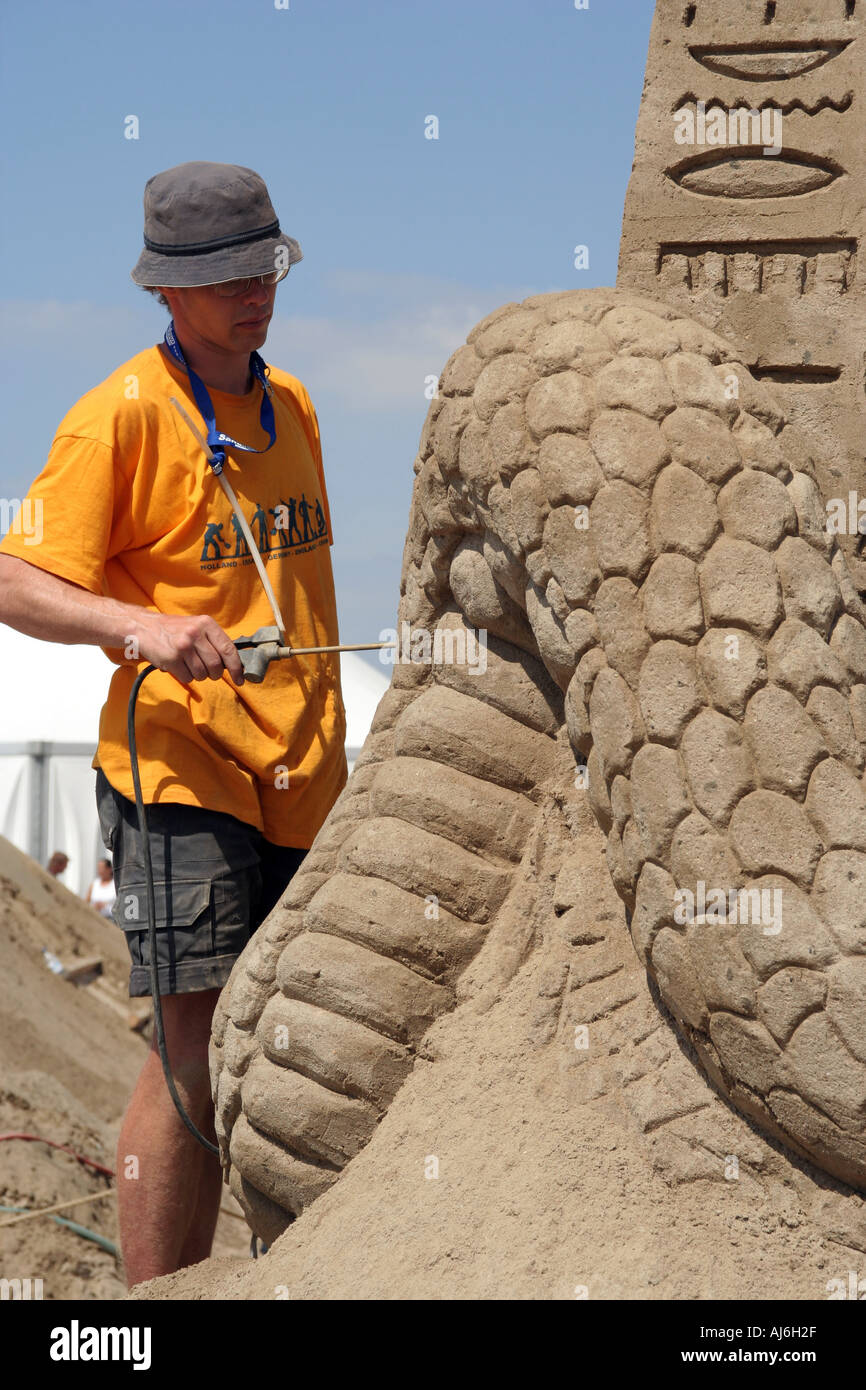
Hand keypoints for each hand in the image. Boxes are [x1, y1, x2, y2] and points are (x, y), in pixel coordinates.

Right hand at [129, 613, 244, 685]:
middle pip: (216, 666)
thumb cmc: (175, 630)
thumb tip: (234, 664)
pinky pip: (187, 678)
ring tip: (188, 664)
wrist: (144, 627)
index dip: (236, 667)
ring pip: (202, 674)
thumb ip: (214, 642)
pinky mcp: (171, 658)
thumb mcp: (197, 627)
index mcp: (206, 624)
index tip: (240, 679)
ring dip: (197, 675)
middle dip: (213, 674)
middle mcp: (196, 634)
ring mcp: (183, 646)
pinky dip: (185, 676)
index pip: (228, 649)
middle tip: (207, 671)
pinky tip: (177, 665)